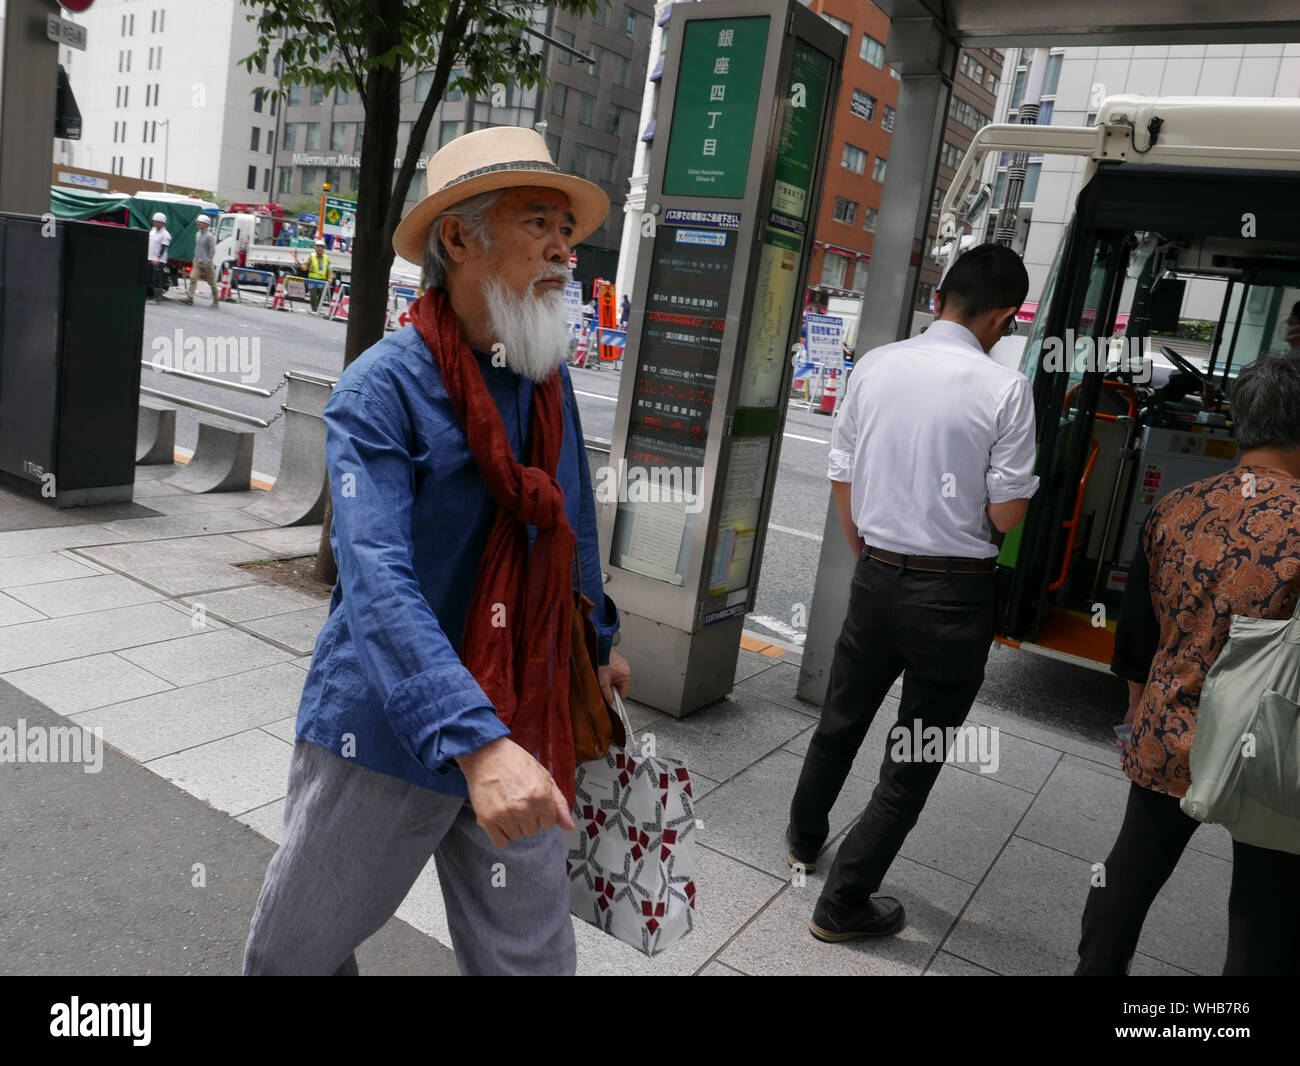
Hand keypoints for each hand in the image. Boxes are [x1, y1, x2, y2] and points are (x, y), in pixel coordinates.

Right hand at [456, 737, 573, 847]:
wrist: (487, 754)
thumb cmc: (516, 763)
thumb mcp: (545, 777)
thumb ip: (559, 804)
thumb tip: (569, 827)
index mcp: (542, 797)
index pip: (548, 823)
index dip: (541, 813)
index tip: (532, 802)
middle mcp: (525, 809)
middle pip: (532, 831)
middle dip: (527, 819)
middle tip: (517, 800)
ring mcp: (506, 815)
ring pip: (516, 836)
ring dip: (512, 825)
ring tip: (506, 805)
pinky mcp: (488, 820)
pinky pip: (500, 842)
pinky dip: (500, 835)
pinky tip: (499, 819)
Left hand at [598, 649, 630, 703]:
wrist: (598, 648)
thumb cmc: (601, 661)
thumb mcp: (603, 682)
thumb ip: (607, 694)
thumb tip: (610, 701)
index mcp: (626, 675)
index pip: (623, 693)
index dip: (616, 697)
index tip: (610, 699)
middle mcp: (626, 670)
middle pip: (620, 686)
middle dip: (612, 687)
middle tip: (603, 684)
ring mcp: (623, 665)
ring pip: (617, 679)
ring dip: (610, 680)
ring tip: (603, 676)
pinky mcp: (618, 661)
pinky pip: (615, 672)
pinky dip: (609, 674)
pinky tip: (604, 671)